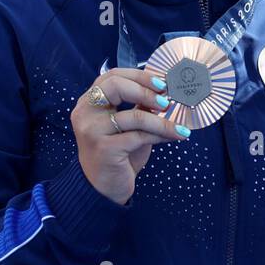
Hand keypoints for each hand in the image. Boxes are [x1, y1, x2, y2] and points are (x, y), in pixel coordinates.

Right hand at [70, 70, 188, 204]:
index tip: (162, 83)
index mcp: (89, 102)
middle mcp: (85, 112)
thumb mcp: (129, 126)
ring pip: (134, 116)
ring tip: (179, 127)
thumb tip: (166, 91)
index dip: (139, 76)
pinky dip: (160, 135)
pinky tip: (174, 137)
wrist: (104, 188)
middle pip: (116, 86)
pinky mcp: (104, 148)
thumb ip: (140, 107)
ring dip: (162, 121)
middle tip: (167, 101)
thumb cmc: (118, 153)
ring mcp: (92, 130)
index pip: (112, 75)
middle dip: (146, 91)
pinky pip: (139, 136)